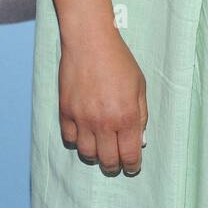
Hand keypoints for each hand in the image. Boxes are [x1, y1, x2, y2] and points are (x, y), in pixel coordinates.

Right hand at [58, 27, 147, 175]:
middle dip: (114, 166)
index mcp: (127, 116)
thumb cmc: (118, 60)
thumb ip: (141, 114)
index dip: (132, 166)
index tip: (132, 167)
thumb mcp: (139, 85)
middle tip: (116, 162)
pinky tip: (84, 132)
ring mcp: (83, 119)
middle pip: (108, 161)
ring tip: (100, 147)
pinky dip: (78, 140)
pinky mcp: (65, 112)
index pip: (130, 155)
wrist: (90, 41)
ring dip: (96, 154)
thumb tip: (139, 140)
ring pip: (87, 154)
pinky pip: (70, 139)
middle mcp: (104, 122)